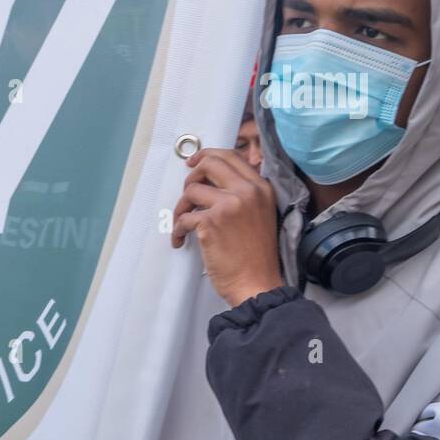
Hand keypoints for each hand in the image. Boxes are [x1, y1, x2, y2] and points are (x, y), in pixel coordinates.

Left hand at [172, 148, 284, 305]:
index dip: (207, 156)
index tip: (194, 163)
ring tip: (185, 225)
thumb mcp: (261, 214)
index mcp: (261, 188)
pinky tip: (181, 240)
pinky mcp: (211, 222)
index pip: (231, 156)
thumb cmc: (255, 256)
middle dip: (192, 176)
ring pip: (191, 190)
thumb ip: (244, 194)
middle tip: (188, 194)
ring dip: (181, 208)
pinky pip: (183, 218)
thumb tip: (212, 181)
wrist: (257, 284)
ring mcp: (229, 205)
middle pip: (209, 164)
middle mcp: (247, 191)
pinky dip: (177, 230)